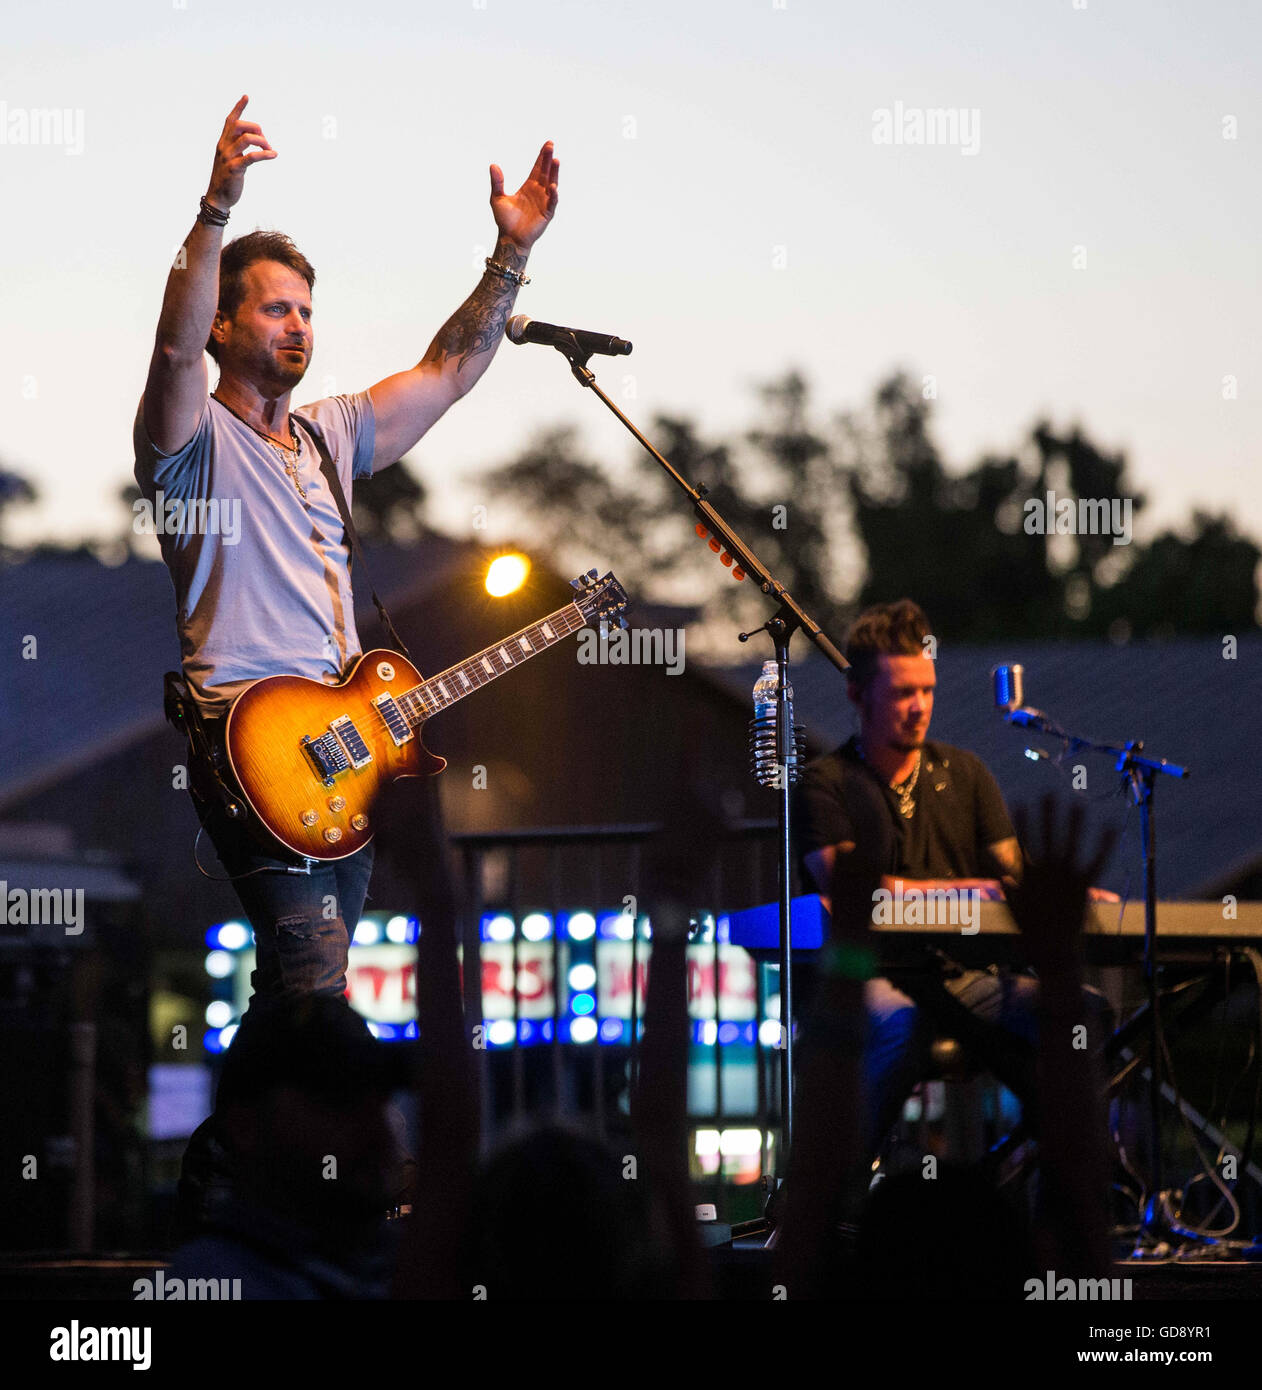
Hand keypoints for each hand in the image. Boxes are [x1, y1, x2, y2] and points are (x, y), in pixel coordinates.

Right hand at [207, 95, 276, 210]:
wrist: (218, 198)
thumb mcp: (231, 159)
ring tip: (270, 150)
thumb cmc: (227, 179)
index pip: (230, 121)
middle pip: (240, 126)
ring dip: (263, 142)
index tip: (247, 96)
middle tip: (266, 142)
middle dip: (256, 129)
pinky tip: (273, 155)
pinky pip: (251, 157)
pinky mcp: (235, 169)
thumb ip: (239, 148)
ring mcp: (228, 157)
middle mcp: (224, 146)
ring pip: (246, 139)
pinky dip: (265, 154)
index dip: (238, 108)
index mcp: (223, 143)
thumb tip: (254, 140)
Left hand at [490, 141, 558, 250]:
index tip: (547, 144)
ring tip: (555, 160)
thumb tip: (493, 165)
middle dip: (548, 159)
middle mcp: (538, 192)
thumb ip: (497, 182)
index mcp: (529, 187)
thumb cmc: (504, 220)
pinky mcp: (547, 214)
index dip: (542, 157)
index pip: (537, 168)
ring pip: (551, 184)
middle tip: (550, 145)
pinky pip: (552, 203)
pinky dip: (553, 195)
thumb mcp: (497, 198)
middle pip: (545, 172)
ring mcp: (544, 202)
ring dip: (554, 173)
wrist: (510, 238)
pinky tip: (553, 187)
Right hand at [1007, 795, 1116, 956]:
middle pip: (1047, 836)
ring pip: (1071, 844)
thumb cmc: (1030, 933)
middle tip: (1049, 793)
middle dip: (1048, 814)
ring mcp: (1066, 879)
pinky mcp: (1083, 887)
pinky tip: (1109, 828)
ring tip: (1077, 802)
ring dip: (1074, 823)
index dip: (1023, 820)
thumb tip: (996, 863)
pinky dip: (1103, 845)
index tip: (1021, 800)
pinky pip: (1096, 862)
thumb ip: (1007, 884)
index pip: (1024, 841)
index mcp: (1029, 875)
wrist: (1053, 954)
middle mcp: (1048, 873)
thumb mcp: (1012, 907)